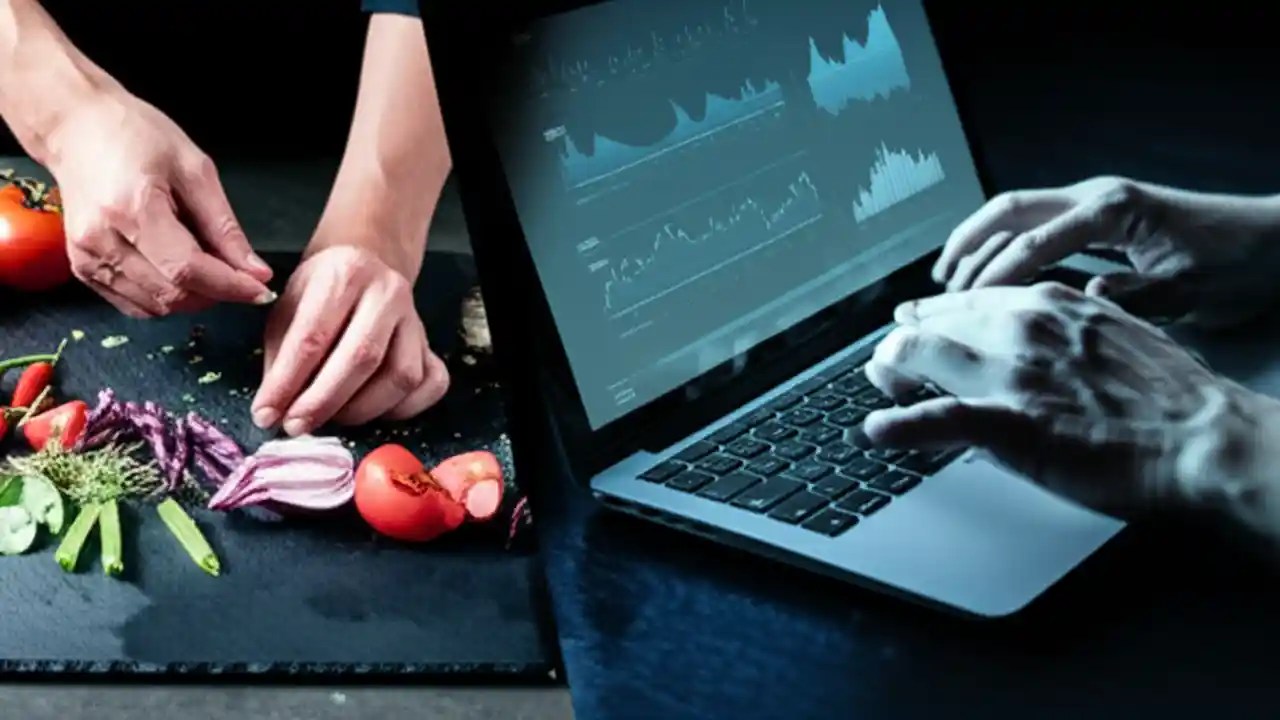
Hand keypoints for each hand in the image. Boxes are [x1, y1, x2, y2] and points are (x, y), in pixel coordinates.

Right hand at [47, 91, 274, 316]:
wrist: (75, 127)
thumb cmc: (136, 136)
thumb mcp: (194, 170)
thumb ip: (225, 227)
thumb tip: (256, 272)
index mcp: (133, 210)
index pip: (187, 270)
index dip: (230, 286)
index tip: (261, 290)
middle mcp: (103, 240)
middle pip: (172, 294)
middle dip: (215, 293)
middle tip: (237, 273)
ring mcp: (86, 258)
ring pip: (155, 306)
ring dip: (192, 297)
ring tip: (206, 265)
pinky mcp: (82, 268)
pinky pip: (134, 304)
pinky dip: (165, 297)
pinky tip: (176, 271)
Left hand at [251, 245, 448, 435]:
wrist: (367, 267)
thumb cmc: (320, 294)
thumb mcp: (287, 311)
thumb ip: (281, 358)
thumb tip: (274, 410)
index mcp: (345, 275)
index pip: (313, 337)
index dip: (287, 382)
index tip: (265, 415)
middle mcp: (388, 293)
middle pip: (362, 357)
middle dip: (323, 401)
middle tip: (295, 426)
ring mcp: (417, 320)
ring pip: (400, 376)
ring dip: (361, 409)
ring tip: (331, 418)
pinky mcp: (432, 345)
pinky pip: (431, 385)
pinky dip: (403, 409)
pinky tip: (373, 412)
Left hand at [862, 281, 1279, 517]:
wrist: (1202, 436)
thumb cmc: (1167, 395)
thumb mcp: (1108, 336)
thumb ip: (1061, 333)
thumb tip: (1028, 341)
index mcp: (1047, 301)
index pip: (966, 299)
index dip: (930, 317)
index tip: (912, 329)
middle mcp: (1021, 326)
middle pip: (932, 324)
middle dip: (901, 343)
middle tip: (886, 363)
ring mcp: (1011, 372)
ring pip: (921, 354)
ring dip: (890, 370)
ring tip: (881, 384)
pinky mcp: (1009, 421)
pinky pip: (936, 418)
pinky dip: (899, 425)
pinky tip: (878, 429)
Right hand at [932, 176, 1279, 326]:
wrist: (1272, 242)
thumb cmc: (1234, 265)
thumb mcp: (1186, 292)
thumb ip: (1128, 299)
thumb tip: (1077, 300)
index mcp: (1112, 212)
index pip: (1032, 243)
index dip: (993, 277)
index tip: (962, 309)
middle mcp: (1096, 198)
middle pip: (1008, 210)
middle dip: (966, 244)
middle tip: (937, 284)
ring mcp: (1095, 202)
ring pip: (1017, 213)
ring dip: (980, 241)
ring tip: (950, 279)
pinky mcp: (1100, 215)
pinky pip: (1037, 225)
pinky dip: (1006, 245)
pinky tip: (994, 274)